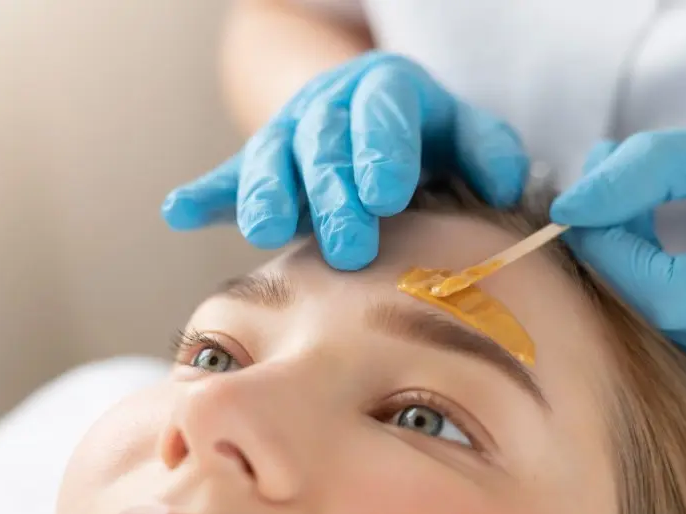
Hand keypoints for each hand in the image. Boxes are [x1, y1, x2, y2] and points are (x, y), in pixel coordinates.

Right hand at [161, 51, 527, 269]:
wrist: (366, 118)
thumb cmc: (425, 138)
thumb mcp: (461, 132)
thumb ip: (487, 149)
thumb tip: (506, 182)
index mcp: (386, 93)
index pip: (381, 113)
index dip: (381, 149)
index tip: (387, 194)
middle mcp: (330, 108)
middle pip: (325, 144)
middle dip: (333, 194)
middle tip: (348, 247)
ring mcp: (288, 135)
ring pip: (271, 157)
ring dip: (267, 194)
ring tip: (266, 232)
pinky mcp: (257, 164)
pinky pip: (227, 176)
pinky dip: (205, 195)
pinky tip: (179, 212)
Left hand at [551, 121, 685, 398]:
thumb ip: (651, 167)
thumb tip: (569, 208)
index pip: (664, 292)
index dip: (608, 251)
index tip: (579, 207)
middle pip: (654, 318)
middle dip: (610, 257)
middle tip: (601, 202)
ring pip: (658, 333)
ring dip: (628, 273)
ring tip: (642, 216)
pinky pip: (678, 343)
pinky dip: (655, 297)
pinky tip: (670, 254)